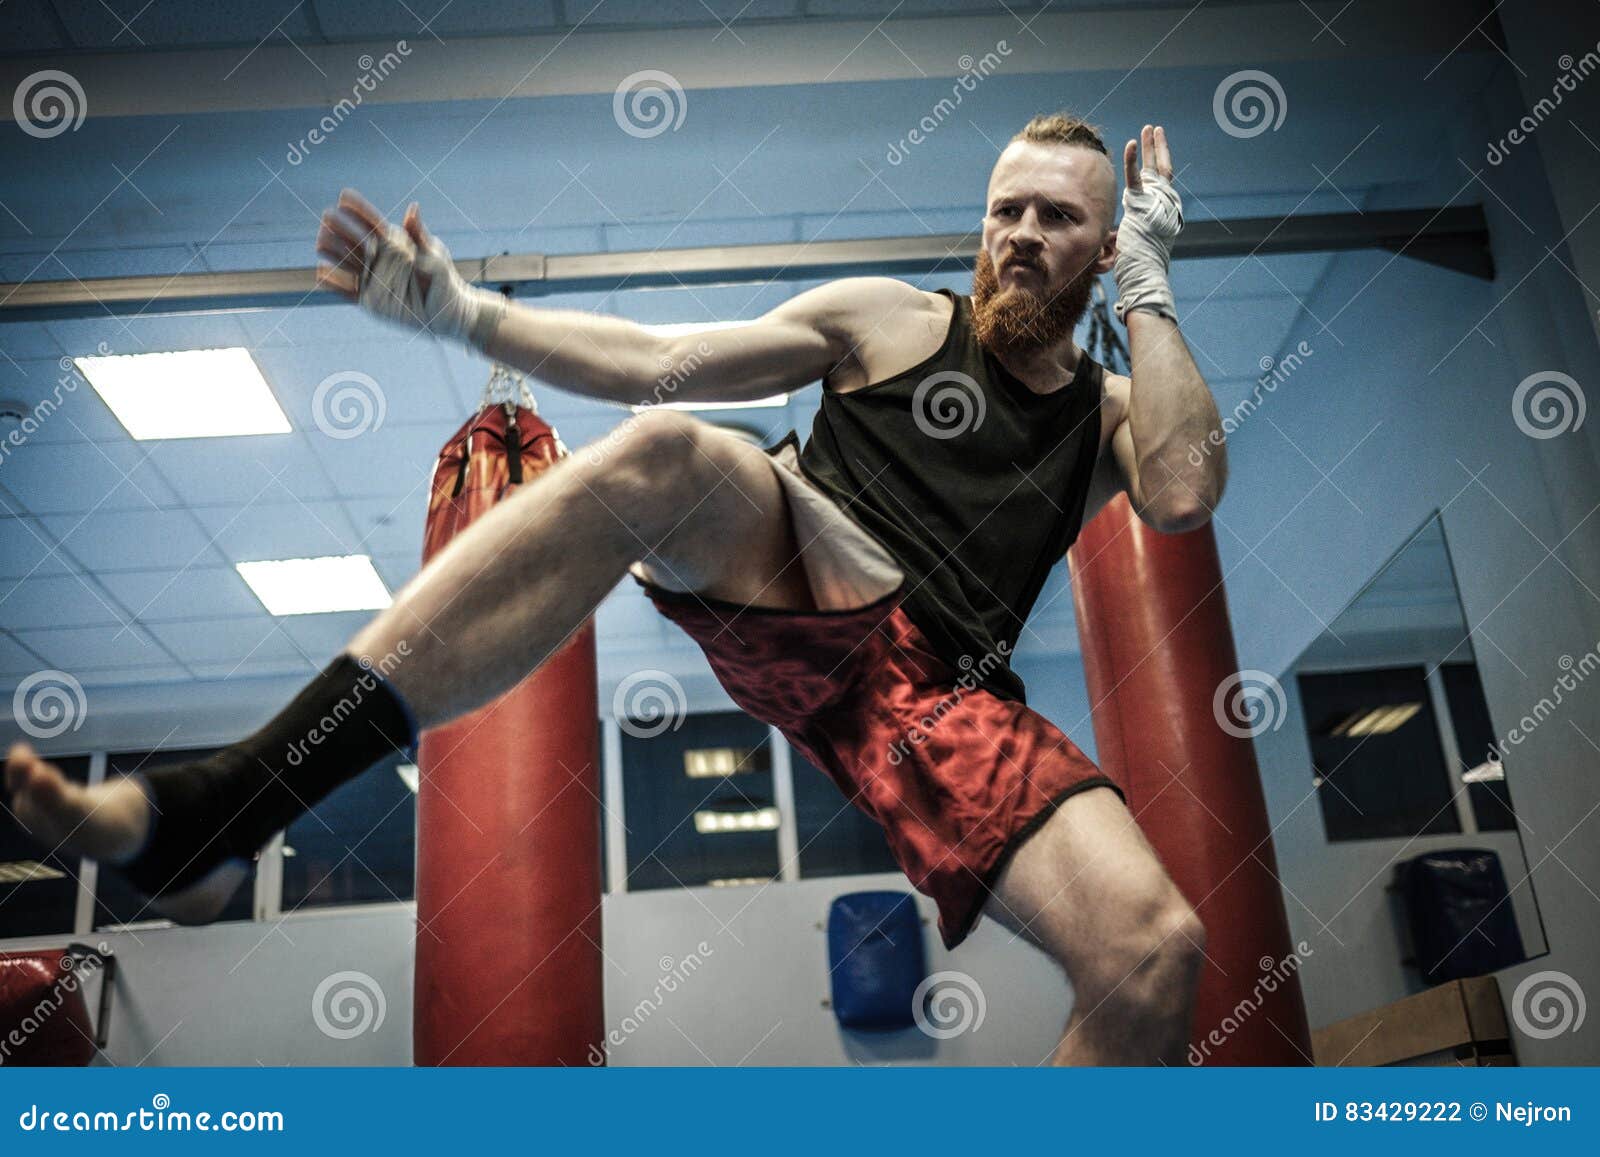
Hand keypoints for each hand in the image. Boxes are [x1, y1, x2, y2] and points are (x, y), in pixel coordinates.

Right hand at [314, 188, 503, 349]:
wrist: (447, 312)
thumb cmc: (443, 279)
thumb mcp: (434, 255)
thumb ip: (419, 236)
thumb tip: (412, 209)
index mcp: (393, 242)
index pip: (372, 222)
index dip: (359, 209)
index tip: (345, 196)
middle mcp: (378, 258)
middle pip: (353, 240)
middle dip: (339, 227)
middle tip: (328, 218)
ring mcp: (372, 278)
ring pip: (346, 262)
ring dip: (332, 251)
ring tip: (321, 242)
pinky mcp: (369, 299)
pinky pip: (347, 291)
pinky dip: (334, 283)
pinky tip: (322, 273)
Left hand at [1113, 124, 1182, 323]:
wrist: (1144, 275)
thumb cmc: (1136, 268)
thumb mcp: (1134, 244)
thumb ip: (1129, 233)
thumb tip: (1114, 240)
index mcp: (1164, 213)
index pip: (1160, 185)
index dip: (1156, 167)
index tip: (1151, 153)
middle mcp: (1165, 205)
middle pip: (1162, 171)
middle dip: (1158, 149)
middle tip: (1155, 131)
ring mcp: (1157, 204)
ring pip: (1155, 168)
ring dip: (1152, 146)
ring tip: (1149, 128)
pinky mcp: (1144, 204)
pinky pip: (1136, 177)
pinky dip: (1133, 160)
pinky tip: (1132, 143)